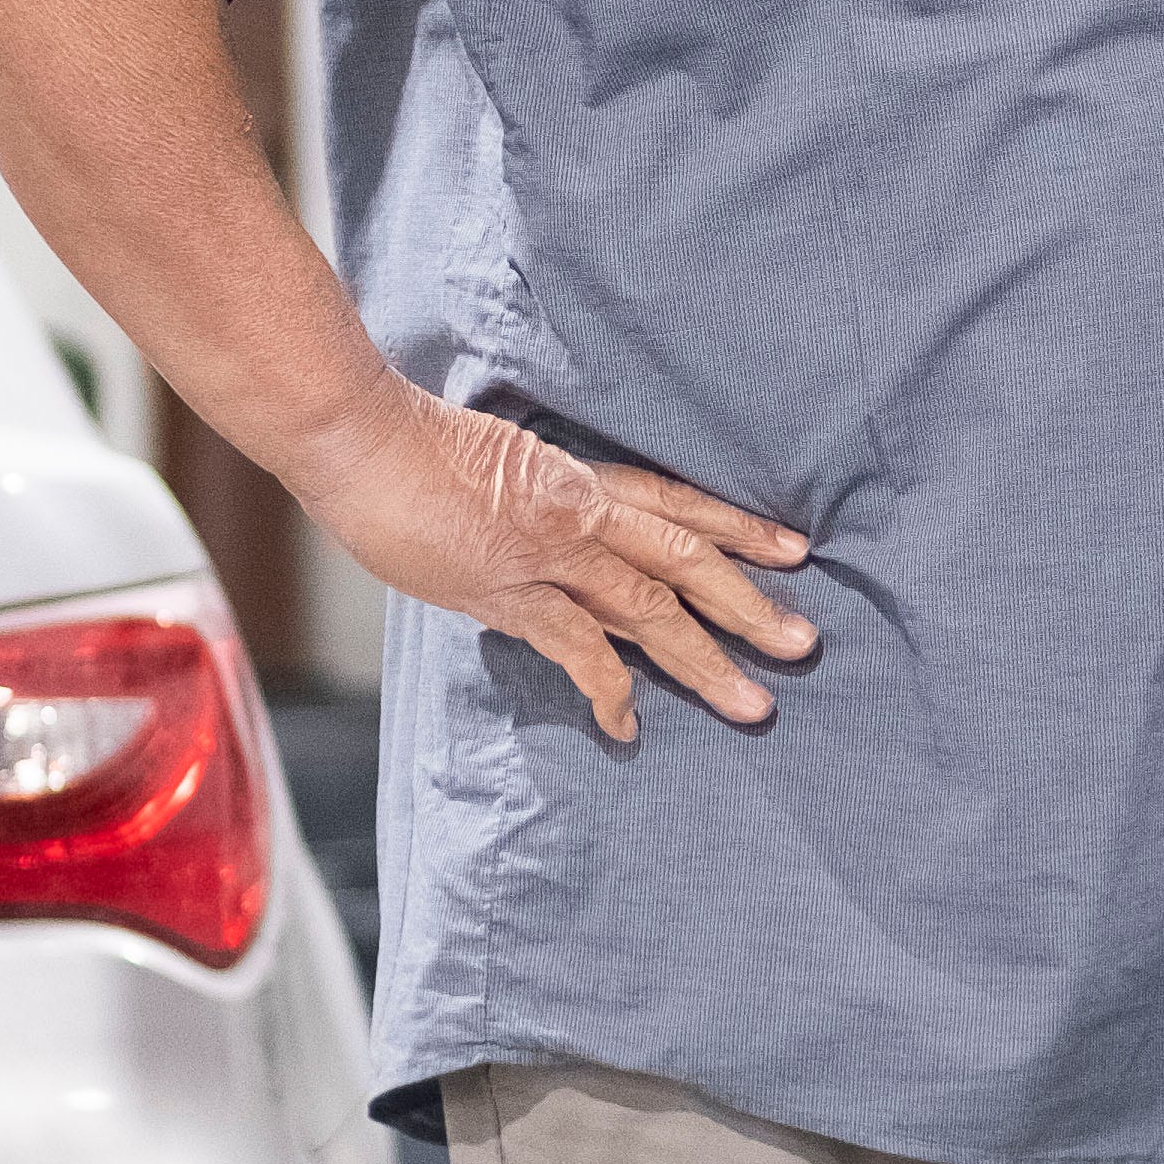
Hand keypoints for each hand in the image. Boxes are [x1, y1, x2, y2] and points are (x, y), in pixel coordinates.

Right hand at [296, 374, 815, 747]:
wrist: (361, 438)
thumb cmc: (409, 442)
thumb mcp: (491, 460)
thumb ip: (530, 499)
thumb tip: (544, 530)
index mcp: (578, 475)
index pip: (677, 501)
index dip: (737, 527)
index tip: (791, 550)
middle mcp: (579, 513)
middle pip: (684, 559)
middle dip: (747, 604)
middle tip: (802, 642)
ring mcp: (548, 554)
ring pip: (650, 608)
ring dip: (704, 658)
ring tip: (753, 702)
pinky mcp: (511, 592)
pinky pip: (577, 648)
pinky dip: (610, 690)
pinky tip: (629, 726)